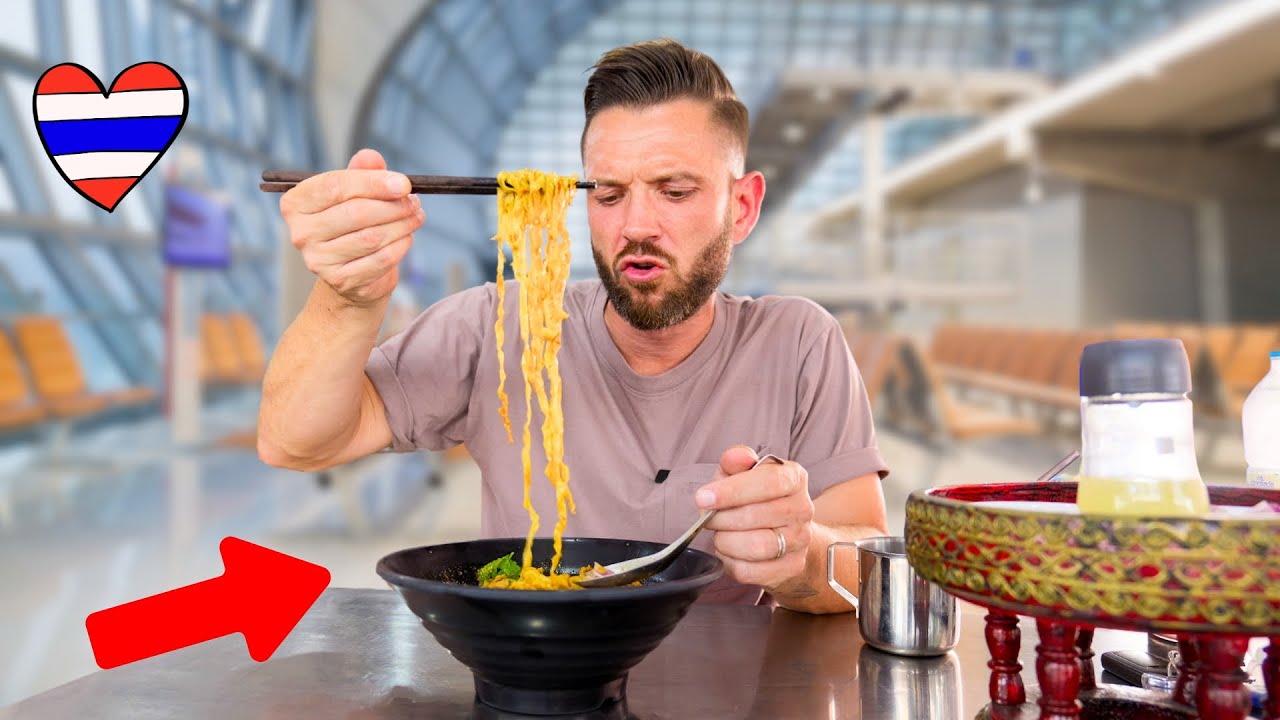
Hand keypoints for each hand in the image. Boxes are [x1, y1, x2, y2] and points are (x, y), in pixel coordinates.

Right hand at [279, 148, 423, 306]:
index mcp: (297, 203)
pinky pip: (380, 260)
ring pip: (371, 237)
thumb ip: (362, 171)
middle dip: (393, 206)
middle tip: (414, 202)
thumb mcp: (354, 192)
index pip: (335, 186)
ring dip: (401, 225)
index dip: (373, 183)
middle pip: (356, 213)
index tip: (404, 184)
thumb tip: (371, 157)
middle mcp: (301, 232)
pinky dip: (400, 247)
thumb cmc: (351, 222)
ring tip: (415, 217)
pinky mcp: (340, 280)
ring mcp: (318, 260)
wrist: (350, 270)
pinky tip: (406, 237)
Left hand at [696, 445, 814, 589]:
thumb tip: (737, 457)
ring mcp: (801, 540)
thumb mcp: (743, 473)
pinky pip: (751, 571)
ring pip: (756, 546)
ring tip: (720, 535)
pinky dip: (731, 562)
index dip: (732, 490)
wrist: (785, 532)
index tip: (703, 497)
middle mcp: (803, 508)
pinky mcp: (792, 567)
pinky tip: (731, 552)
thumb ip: (736, 460)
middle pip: (756, 515)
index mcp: (794, 478)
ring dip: (726, 541)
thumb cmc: (757, 498)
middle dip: (722, 518)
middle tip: (709, 518)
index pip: (768, 482)